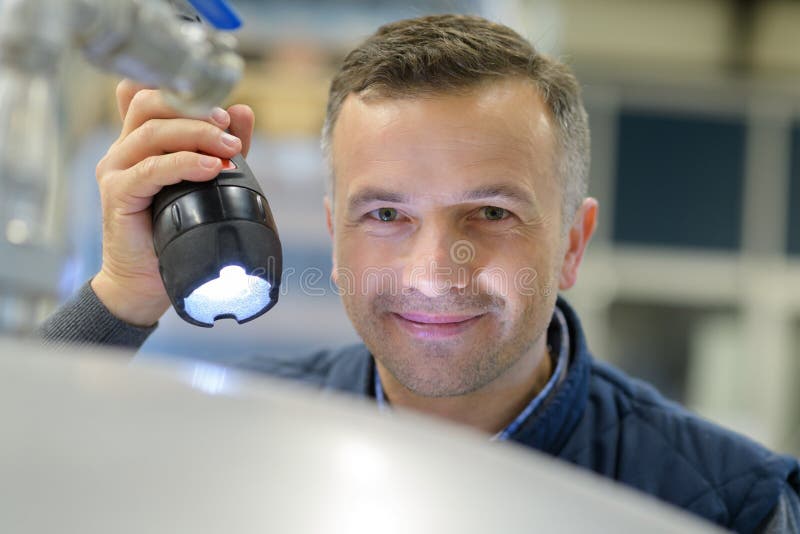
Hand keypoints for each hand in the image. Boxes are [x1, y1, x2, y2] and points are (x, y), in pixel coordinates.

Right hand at [91, 80, 254, 326]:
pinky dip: (184, 164)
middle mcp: (124, 149)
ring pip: (152, 133)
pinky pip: (150, 169)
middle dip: (194, 110)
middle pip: (150, 106)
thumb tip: (243, 111)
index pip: (153, 96)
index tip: (223, 110)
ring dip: (197, 136)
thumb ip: (220, 146)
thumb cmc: (174, 231)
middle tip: (229, 126)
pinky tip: (211, 168)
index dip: (185, 94)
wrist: (146, 280)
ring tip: (230, 148)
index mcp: (141, 141)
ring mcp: (116, 169)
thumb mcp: (205, 181)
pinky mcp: (117, 194)